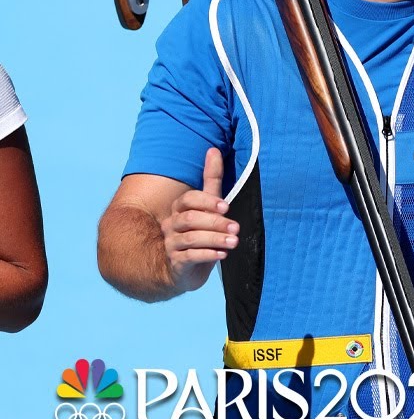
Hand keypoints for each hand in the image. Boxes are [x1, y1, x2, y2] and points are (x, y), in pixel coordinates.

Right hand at [160, 148, 237, 292]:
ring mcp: (171, 245)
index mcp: (179, 209)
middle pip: (190, 219)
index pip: (188, 200)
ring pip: (191, 239)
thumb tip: (213, 150)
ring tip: (234, 241)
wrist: (183, 269)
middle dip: (215, 222)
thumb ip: (211, 180)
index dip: (206, 201)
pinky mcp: (176, 263)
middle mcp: (171, 225)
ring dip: (215, 238)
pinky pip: (190, 257)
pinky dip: (208, 255)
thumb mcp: (209, 206)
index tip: (226, 207)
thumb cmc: (200, 232)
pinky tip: (222, 255)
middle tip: (236, 228)